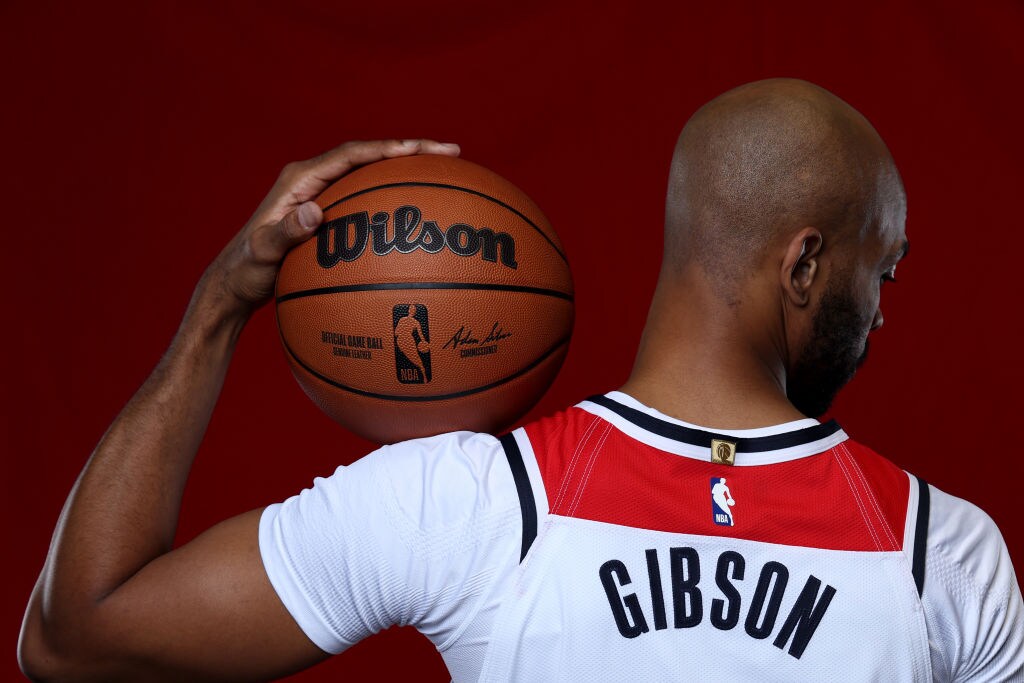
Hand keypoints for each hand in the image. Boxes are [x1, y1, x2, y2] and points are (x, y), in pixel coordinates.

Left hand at [199, 139, 459, 318]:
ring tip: (446, 172)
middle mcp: (313, 179)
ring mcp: (321, 194)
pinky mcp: (328, 212)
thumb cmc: (247, 270)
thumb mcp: (263, 254)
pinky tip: (418, 214)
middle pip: (370, 156)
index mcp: (300, 178)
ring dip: (407, 170)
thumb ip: (285, 234)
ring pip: (372, 174)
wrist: (235, 283)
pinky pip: (367, 197)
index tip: (422, 149)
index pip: (353, 154)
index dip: (389, 148)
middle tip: (451, 152)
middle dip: (411, 151)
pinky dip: (394, 198)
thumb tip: (314, 213)